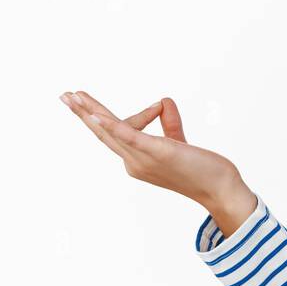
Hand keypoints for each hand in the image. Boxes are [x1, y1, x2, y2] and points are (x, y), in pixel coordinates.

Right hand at [59, 89, 251, 210]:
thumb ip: (170, 123)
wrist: (221, 190)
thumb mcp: (179, 142)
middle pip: (103, 133)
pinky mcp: (157, 153)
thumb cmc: (202, 170)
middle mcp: (134, 162)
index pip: (122, 133)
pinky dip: (111, 125)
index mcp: (137, 161)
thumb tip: (164, 101)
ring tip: (73, 96)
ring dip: (89, 113)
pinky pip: (129, 137)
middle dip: (83, 113)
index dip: (140, 115)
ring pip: (110, 133)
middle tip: (65, 95)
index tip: (160, 106)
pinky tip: (95, 115)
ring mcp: (143, 159)